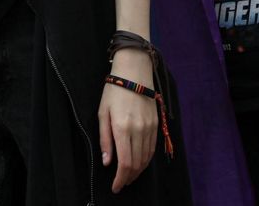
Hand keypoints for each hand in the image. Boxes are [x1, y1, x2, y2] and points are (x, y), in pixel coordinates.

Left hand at [99, 48, 157, 193]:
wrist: (134, 71)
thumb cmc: (114, 90)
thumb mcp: (102, 113)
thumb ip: (105, 139)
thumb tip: (107, 162)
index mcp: (122, 128)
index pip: (125, 163)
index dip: (121, 179)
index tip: (116, 187)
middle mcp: (139, 130)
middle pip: (137, 164)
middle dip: (129, 177)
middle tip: (121, 183)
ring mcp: (150, 127)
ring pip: (146, 158)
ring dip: (138, 171)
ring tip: (129, 176)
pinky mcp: (156, 123)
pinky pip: (153, 148)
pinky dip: (147, 159)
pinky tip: (140, 163)